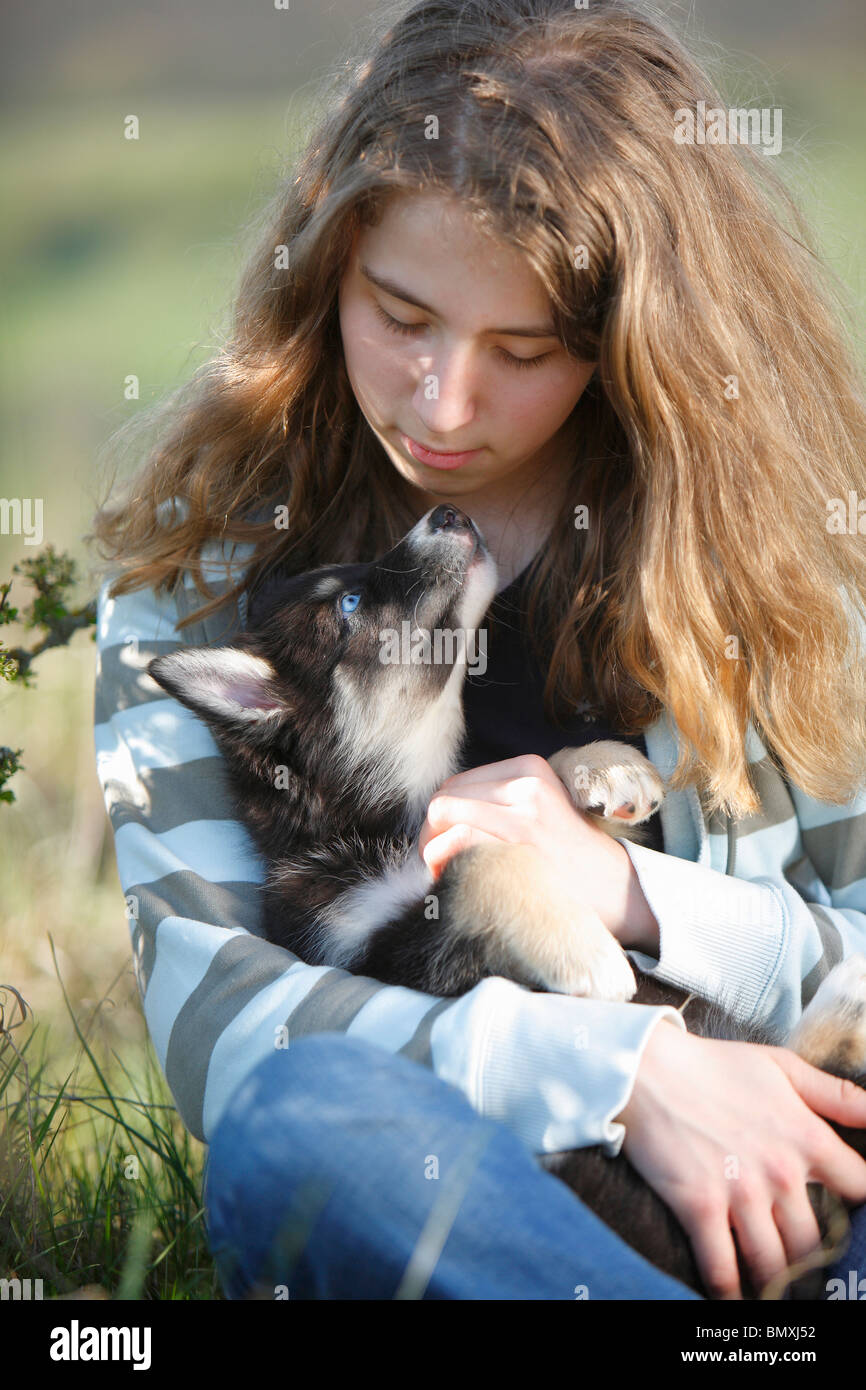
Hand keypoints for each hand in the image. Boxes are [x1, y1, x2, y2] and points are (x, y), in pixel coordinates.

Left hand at [418, 754, 658, 949]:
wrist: (616, 891)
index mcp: (529, 767)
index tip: (444, 845)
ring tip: (441, 873)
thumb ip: (497, 802)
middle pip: (444, 797)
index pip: (456, 783)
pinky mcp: (520, 837)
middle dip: (431, 833)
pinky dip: (441, 860)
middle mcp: (526, 781)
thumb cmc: (568, 859)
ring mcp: (524, 808)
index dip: (440, 818)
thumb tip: (437, 813)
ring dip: (431, 848)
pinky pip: (457, 838)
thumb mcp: (538, 810)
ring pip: (443, 812)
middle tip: (437, 864)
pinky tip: (449, 879)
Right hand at [618, 1020, 865, 1297]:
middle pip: (816, 1243)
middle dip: (815, 1263)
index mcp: (806, 1138)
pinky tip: (736, 1300)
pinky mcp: (700, 1208)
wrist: (648, 1070)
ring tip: (780, 1294)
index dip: (860, 1208)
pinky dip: (730, 1293)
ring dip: (779, 1285)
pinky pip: (722, 1268)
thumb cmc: (715, 1067)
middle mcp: (781, 1174)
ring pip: (775, 1265)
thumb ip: (834, 1093)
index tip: (850, 1221)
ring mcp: (741, 1195)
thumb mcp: (782, 1066)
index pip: (859, 1189)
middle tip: (809, 1274)